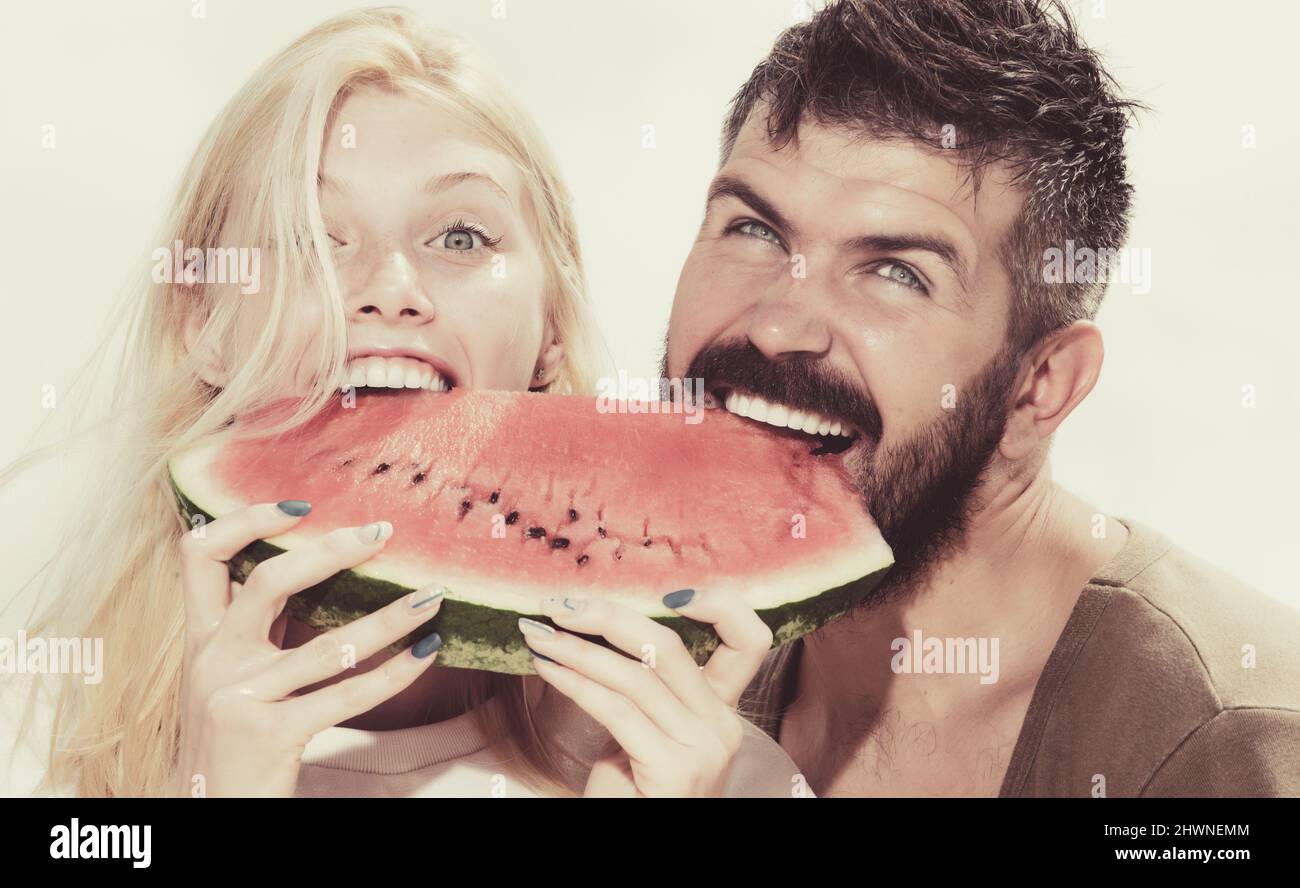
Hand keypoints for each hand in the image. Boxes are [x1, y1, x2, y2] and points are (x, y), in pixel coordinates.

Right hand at [174, 501, 443, 796]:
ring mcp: (240, 698)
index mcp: (200, 638)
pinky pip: (347, 694)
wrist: (209, 813)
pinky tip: (428, 653)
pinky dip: (396, 672)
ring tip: (433, 595)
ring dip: (391, 615)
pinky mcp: (270, 735)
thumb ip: (254, 629)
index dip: (245, 520)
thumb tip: (317, 566)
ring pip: (327, 644)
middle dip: (331, 550)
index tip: (302, 504)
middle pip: (268, 582)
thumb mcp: (225, 677)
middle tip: (383, 533)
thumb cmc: (231, 739)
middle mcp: (213, 661)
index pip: (199, 554)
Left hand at [518, 589, 773, 796]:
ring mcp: (705, 748)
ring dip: (577, 648)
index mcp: (723, 712)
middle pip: (672, 645)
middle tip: (560, 605)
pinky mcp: (675, 768)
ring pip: (637, 674)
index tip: (664, 588)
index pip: (749, 640)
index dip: (718, 603)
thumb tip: (591, 624)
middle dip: (609, 616)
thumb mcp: (643, 734)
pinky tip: (546, 669)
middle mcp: (724, 726)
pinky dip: (575, 681)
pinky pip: (616, 708)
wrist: (635, 848)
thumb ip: (641, 687)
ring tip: (538, 636)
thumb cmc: (631, 796)